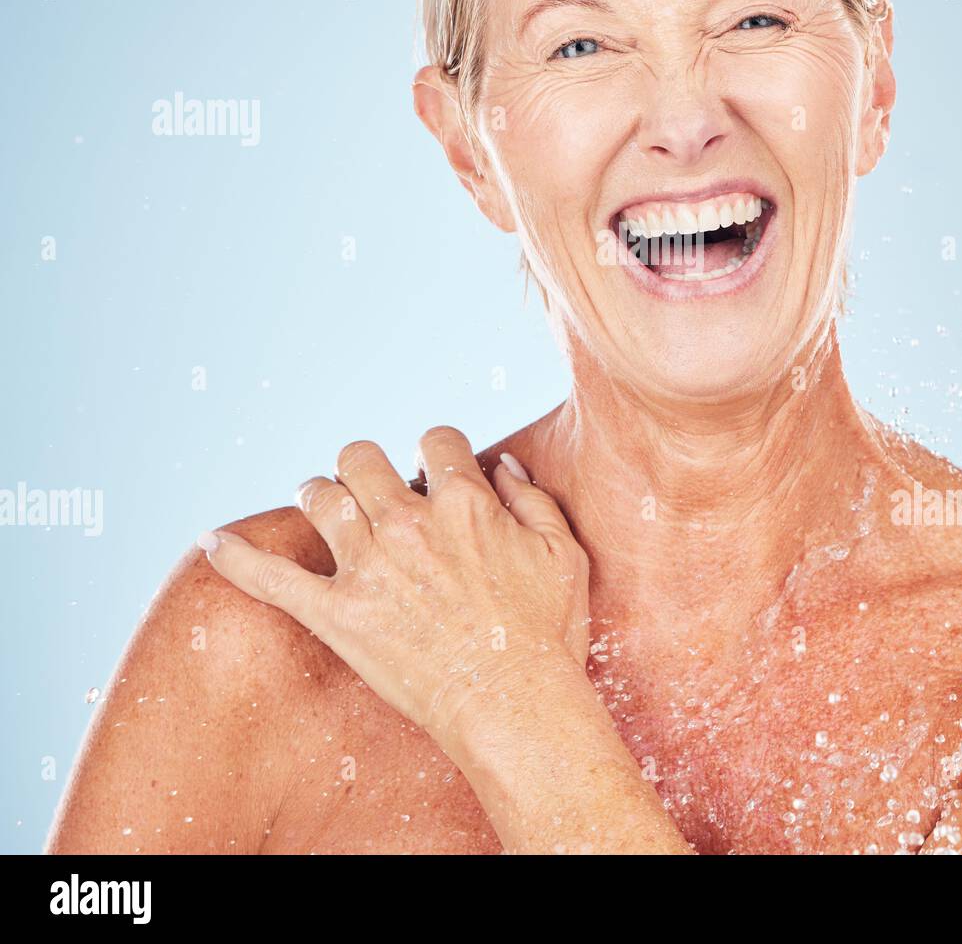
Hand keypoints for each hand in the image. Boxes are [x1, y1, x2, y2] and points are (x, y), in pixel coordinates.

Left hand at [200, 427, 589, 756]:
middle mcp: (408, 523)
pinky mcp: (336, 614)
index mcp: (464, 503)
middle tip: (373, 489)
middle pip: (362, 458)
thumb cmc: (546, 633)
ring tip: (324, 505)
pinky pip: (271, 577)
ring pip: (319, 497)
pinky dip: (237, 557)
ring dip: (321, 495)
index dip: (438, 452)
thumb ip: (534, 499)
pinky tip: (213, 542)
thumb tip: (505, 466)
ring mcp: (368, 567)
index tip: (438, 472)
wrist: (512, 704)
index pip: (436, 440)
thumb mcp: (564, 553)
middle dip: (367, 466)